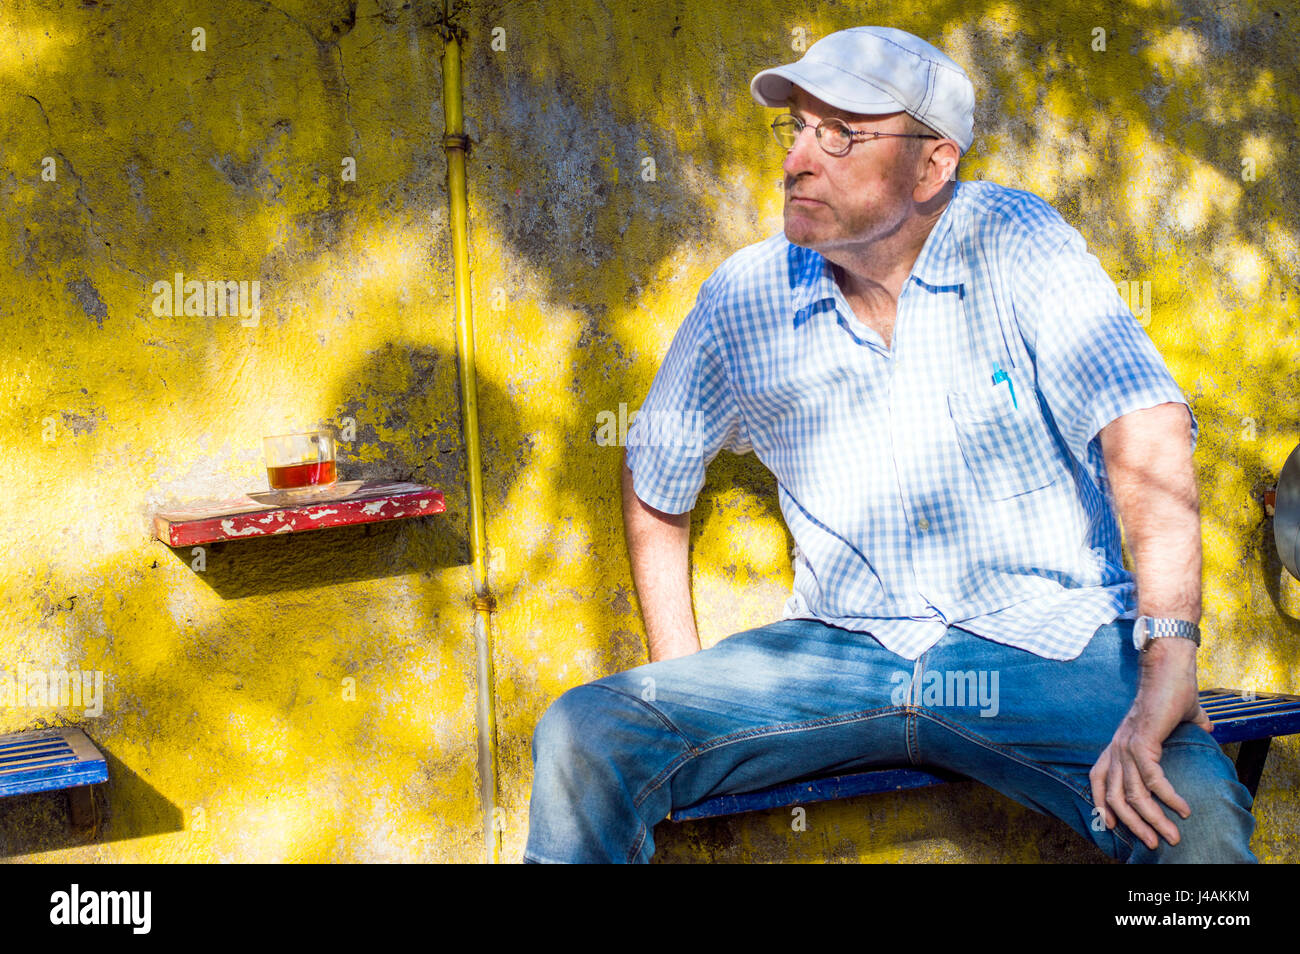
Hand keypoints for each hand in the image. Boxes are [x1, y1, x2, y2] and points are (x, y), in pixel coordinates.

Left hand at [1088, 639, 1210, 850]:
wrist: (1170, 666)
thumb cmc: (1173, 690)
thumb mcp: (1179, 717)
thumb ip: (1188, 728)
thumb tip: (1207, 731)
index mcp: (1120, 743)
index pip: (1098, 778)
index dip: (1102, 802)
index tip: (1112, 825)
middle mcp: (1118, 746)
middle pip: (1114, 795)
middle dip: (1133, 823)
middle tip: (1153, 843)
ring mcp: (1127, 743)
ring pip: (1132, 792)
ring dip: (1152, 818)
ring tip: (1172, 835)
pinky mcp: (1142, 740)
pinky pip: (1150, 777)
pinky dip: (1166, 796)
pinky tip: (1181, 808)